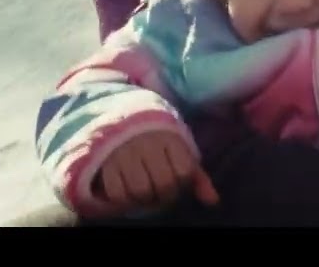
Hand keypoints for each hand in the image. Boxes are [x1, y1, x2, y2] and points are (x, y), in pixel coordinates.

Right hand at [95, 130, 219, 211]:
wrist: (122, 118)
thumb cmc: (158, 140)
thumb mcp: (179, 152)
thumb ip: (196, 176)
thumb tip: (213, 201)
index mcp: (170, 137)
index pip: (184, 172)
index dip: (181, 184)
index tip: (175, 182)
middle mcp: (147, 143)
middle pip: (163, 185)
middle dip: (163, 195)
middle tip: (158, 192)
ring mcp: (125, 152)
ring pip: (140, 191)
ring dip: (143, 199)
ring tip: (143, 192)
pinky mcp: (105, 161)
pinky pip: (116, 193)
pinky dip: (122, 200)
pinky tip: (126, 192)